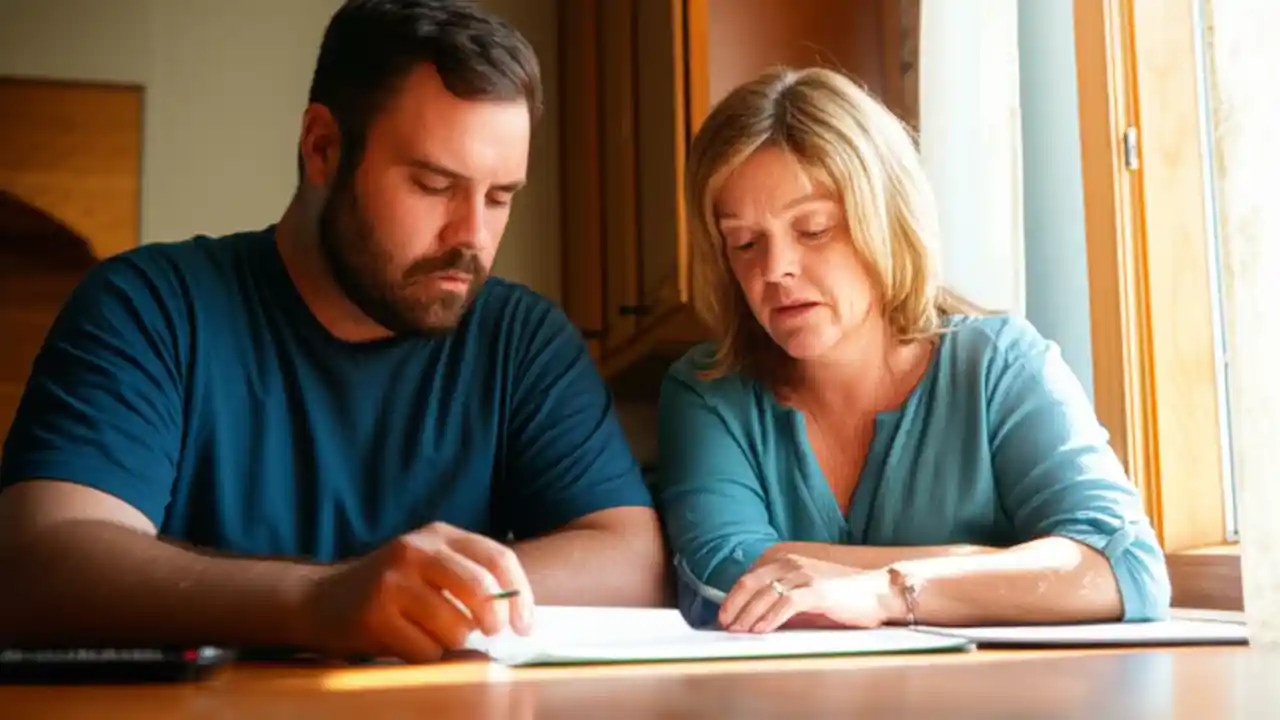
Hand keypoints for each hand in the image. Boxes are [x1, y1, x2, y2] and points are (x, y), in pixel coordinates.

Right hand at [303, 521, 534, 662]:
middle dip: (493, 620)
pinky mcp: (375, 614)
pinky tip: (408, 643)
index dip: (519, 595)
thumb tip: (517, 613)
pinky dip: (426, 656)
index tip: (524, 626)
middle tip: (490, 634)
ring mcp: (393, 581)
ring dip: (453, 642)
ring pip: (454, 627)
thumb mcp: (430, 565)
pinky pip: (425, 650)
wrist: (320, 599)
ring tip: (434, 635)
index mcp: (439, 534)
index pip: (497, 558)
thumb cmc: (390, 588)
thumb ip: (469, 577)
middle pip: (480, 589)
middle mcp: (416, 550)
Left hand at [717, 554, 901, 632]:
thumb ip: (781, 594)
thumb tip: (754, 614)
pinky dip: (769, 618)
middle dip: (733, 606)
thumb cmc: (842, 593)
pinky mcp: (816, 590)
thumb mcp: (805, 588)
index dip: (733, 597)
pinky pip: (785, 603)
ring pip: (764, 594)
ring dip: (747, 616)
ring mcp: (803, 574)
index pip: (749, 577)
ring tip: (737, 632)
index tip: (724, 616)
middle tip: (724, 625)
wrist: (878, 589)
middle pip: (750, 583)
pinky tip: (761, 630)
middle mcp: (790, 562)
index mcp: (784, 558)